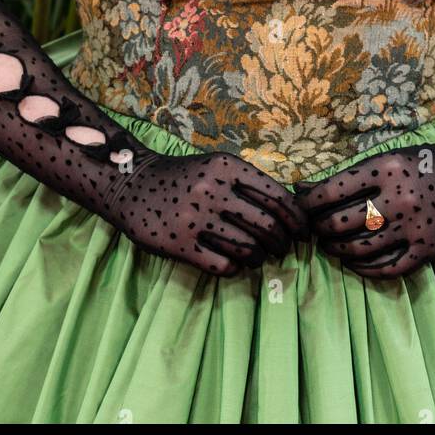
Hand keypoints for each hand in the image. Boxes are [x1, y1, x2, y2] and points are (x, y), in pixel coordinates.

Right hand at [101, 148, 310, 277]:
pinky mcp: (180, 244)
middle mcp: (213, 189)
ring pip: (248, 248)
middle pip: (267, 226)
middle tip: (283, 249)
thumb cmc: (184, 177)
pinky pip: (223, 265)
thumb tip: (291, 212)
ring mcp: (195, 218)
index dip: (296, 220)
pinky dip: (236, 268)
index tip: (302, 232)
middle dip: (282, 243)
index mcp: (227, 166)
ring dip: (260, 258)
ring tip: (259, 258)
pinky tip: (235, 264)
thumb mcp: (216, 166)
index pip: (277, 197)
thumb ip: (248, 183)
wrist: (132, 185)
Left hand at [294, 143, 434, 280]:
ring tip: (329, 245)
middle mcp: (400, 197)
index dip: (308, 204)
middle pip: (342, 223)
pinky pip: (387, 269)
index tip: (299, 209)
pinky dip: (364, 270)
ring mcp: (415, 227)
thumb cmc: (428, 162)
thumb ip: (351, 176)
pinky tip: (354, 263)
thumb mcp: (391, 158)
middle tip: (312, 230)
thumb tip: (303, 190)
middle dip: (319, 230)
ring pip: (360, 249)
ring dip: (337, 250)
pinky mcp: (428, 250)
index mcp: (388, 167)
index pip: (333, 190)